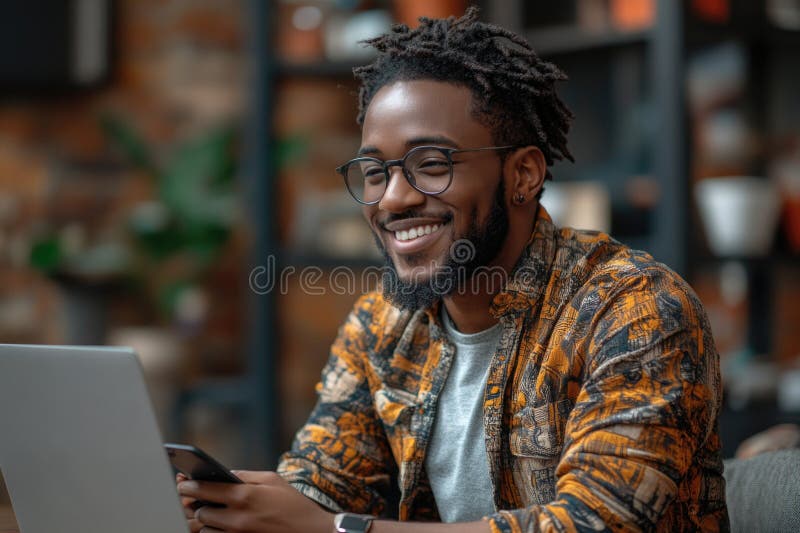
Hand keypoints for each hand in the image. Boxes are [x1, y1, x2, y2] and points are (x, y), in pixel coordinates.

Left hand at [177, 470, 334, 532]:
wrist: (311, 532)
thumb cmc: (293, 504)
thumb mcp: (272, 480)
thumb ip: (245, 476)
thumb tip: (224, 474)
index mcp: (245, 495)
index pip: (205, 489)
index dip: (190, 486)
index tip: (183, 483)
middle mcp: (238, 518)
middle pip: (201, 512)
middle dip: (194, 505)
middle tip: (190, 499)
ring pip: (204, 530)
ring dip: (203, 521)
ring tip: (205, 512)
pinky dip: (212, 532)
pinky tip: (215, 524)